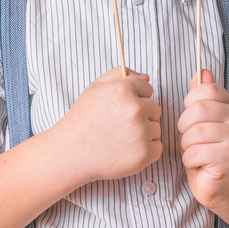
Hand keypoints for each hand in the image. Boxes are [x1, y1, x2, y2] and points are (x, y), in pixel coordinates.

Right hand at [55, 66, 161, 183]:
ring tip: (121, 138)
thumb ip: (119, 74)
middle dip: (142, 115)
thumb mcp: (95, 87)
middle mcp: (135, 108)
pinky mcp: (144, 153)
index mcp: (124, 89)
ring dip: (144, 133)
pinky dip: (146, 150)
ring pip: (156, 128)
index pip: (147, 88)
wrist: (71, 152)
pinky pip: (157, 147)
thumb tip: (146, 76)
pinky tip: (127, 149)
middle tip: (120, 124)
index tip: (121, 107)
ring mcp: (141, 131)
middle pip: (155, 108)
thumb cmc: (82, 119)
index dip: (135, 97)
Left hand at [177, 68, 228, 211]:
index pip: (206, 89)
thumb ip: (202, 97)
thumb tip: (202, 71)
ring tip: (195, 152)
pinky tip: (199, 164)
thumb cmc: (209, 151)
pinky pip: (195, 152)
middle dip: (184, 126)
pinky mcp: (228, 157)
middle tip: (189, 139)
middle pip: (198, 110)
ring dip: (186, 145)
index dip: (190, 102)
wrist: (225, 187)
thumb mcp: (204, 121)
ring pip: (194, 132)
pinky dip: (189, 160)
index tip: (192, 117)